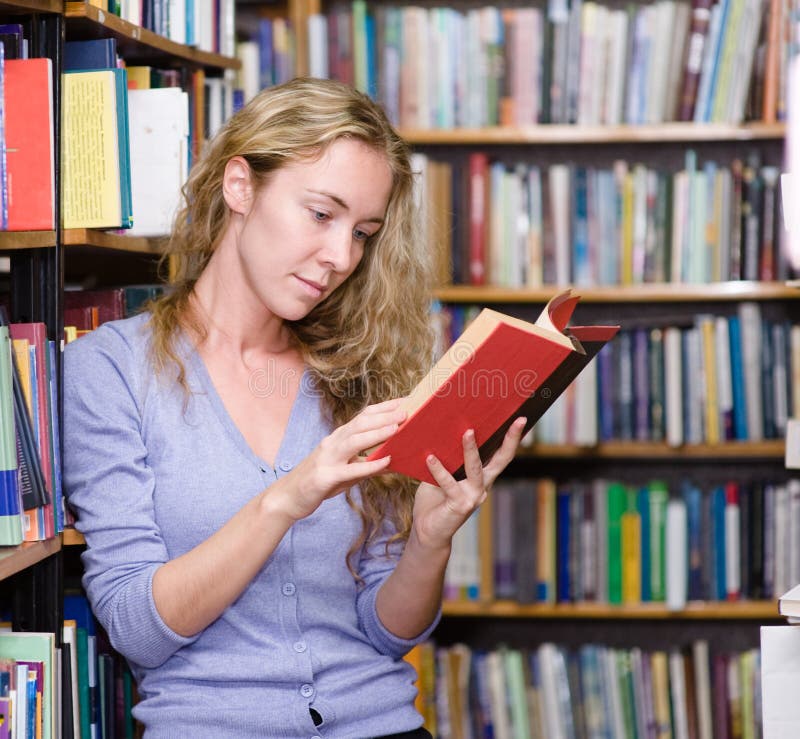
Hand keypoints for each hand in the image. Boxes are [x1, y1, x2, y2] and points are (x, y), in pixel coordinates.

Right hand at [276, 399, 405, 520]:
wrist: (287, 497)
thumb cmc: (318, 483)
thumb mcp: (344, 471)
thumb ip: (365, 465)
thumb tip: (391, 461)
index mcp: (338, 438)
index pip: (363, 417)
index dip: (383, 408)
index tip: (404, 401)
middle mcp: (332, 443)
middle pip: (360, 424)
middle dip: (384, 416)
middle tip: (406, 412)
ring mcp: (327, 459)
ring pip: (354, 441)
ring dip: (376, 433)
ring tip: (396, 429)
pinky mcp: (324, 477)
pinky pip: (349, 470)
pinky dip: (368, 465)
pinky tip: (385, 462)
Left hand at [411, 417, 526, 550]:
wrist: (428, 531)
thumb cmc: (435, 499)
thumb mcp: (444, 473)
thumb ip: (448, 458)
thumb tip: (443, 430)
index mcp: (482, 477)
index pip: (501, 455)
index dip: (512, 438)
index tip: (521, 418)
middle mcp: (483, 486)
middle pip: (501, 460)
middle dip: (511, 439)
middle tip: (518, 420)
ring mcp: (473, 496)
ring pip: (476, 469)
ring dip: (471, 450)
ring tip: (467, 432)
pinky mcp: (459, 505)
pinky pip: (449, 484)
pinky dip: (439, 470)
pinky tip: (430, 458)